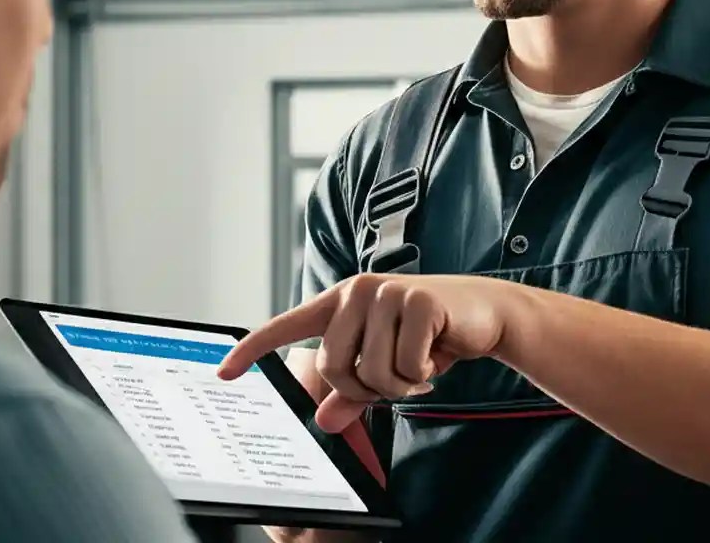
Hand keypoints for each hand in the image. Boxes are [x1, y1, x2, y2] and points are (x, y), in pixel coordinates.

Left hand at [217, 273, 515, 432]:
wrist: (485, 313)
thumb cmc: (430, 337)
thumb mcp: (387, 365)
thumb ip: (353, 391)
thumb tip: (323, 418)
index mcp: (340, 302)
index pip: (286, 326)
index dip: (253, 350)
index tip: (223, 373)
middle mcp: (356, 291)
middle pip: (333, 367)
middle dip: (365, 390)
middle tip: (395, 383)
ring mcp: (386, 292)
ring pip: (371, 371)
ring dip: (399, 386)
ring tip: (418, 367)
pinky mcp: (417, 300)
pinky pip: (405, 366)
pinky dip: (421, 376)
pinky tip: (436, 356)